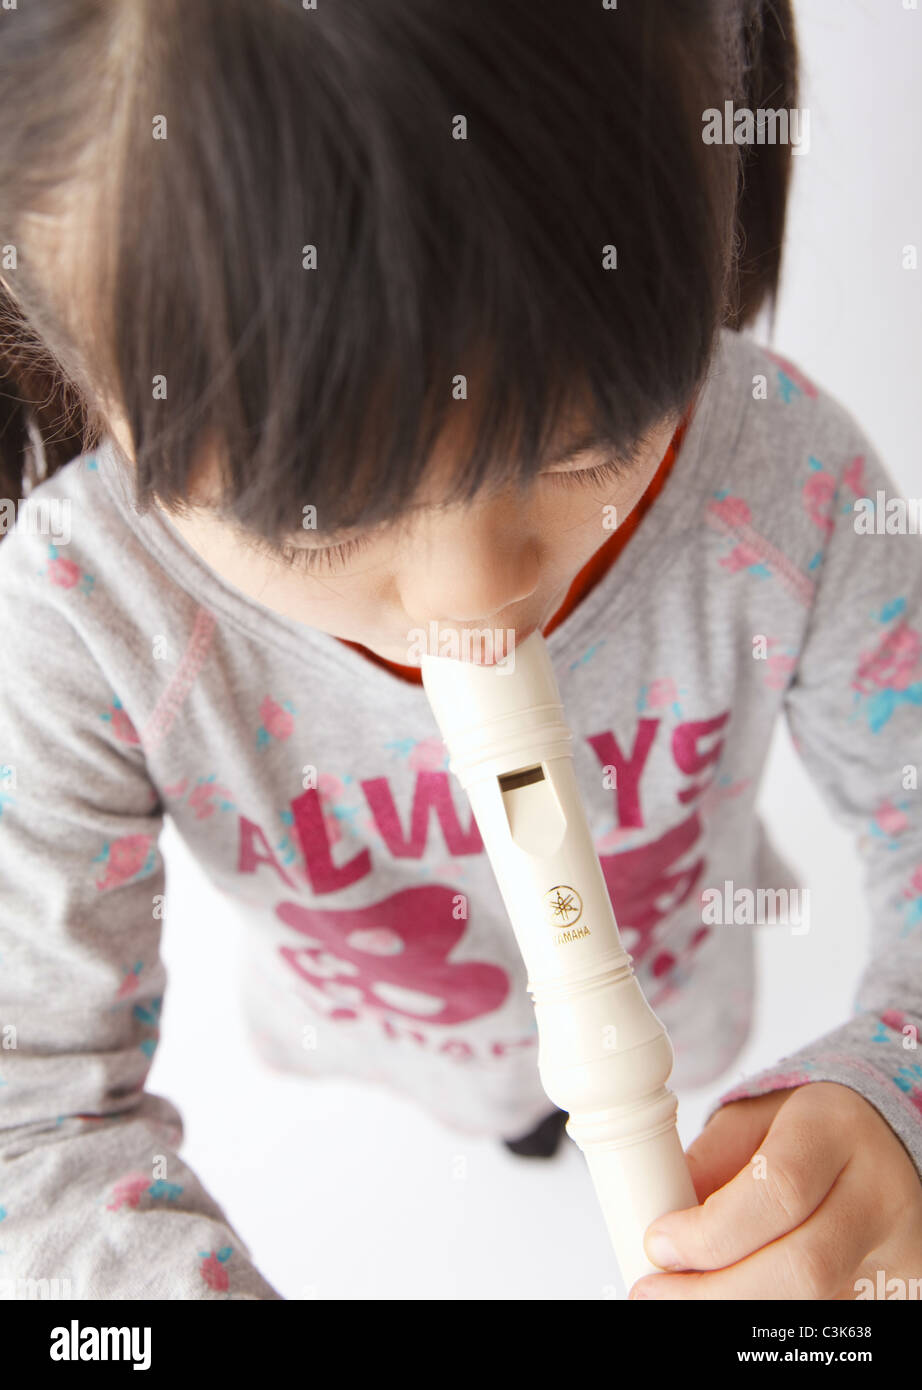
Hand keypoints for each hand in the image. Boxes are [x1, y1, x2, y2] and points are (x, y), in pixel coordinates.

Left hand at [629, 1081, 921, 1298]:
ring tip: (688, 1293)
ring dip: (738, 1307)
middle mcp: (880, 1193)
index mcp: (835, 1129)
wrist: (880, 1144)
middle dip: (715, 1291)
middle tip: (654, 1290)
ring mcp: (900, 1251)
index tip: (659, 1244)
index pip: (778, 1190)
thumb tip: (660, 1223)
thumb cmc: (804, 1131)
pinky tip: (735, 1295)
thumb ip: (707, 1166)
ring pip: (816, 1305)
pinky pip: (826, 1317)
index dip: (711, 1231)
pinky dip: (771, 1315)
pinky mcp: (900, 1291)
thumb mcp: (749, 1122)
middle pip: (803, 1267)